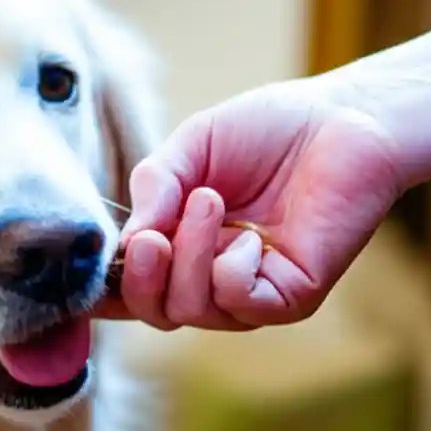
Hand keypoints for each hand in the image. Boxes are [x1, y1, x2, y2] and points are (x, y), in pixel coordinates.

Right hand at [96, 15, 430, 330]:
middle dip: (140, 277)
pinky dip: (228, 269)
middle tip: (149, 238)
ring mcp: (251, 292)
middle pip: (152, 310)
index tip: (86, 267)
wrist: (343, 121)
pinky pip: (237, 303)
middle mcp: (212, 277)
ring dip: (187, 256)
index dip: (103, 287)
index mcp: (183, 245)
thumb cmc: (270, 129)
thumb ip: (155, 186)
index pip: (132, 285)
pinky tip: (248, 235)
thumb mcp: (193, 147)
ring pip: (188, 310)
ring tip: (209, 200)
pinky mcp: (289, 297)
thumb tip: (124, 238)